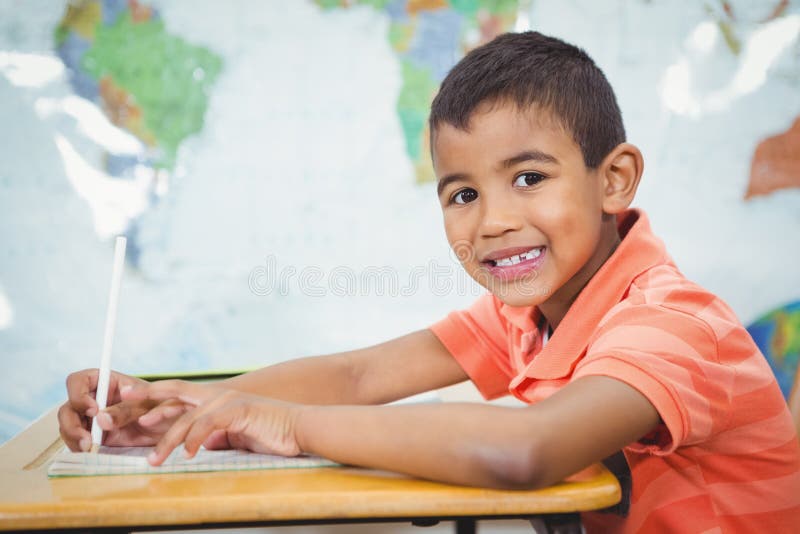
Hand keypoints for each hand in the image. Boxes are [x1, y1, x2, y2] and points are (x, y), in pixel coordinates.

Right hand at [58, 369, 190, 450]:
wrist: (170, 430)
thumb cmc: (163, 408)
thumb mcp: (147, 405)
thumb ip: (125, 410)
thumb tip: (100, 418)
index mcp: (106, 383)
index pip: (78, 381)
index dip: (79, 394)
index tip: (93, 409)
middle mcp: (94, 400)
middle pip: (69, 407)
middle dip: (72, 423)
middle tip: (87, 438)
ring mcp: (92, 420)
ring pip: (68, 426)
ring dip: (74, 438)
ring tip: (90, 448)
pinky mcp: (94, 438)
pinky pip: (77, 442)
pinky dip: (80, 448)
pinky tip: (92, 453)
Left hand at [121, 380, 303, 465]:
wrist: (299, 428)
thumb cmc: (270, 432)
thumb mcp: (235, 434)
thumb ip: (214, 434)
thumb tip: (195, 444)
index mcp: (214, 398)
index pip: (176, 393)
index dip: (152, 396)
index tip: (126, 400)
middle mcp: (217, 394)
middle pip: (173, 393)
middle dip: (145, 401)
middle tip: (119, 409)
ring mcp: (228, 400)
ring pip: (187, 417)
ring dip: (168, 440)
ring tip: (155, 460)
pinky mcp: (239, 410)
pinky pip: (209, 424)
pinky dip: (195, 440)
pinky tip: (187, 455)